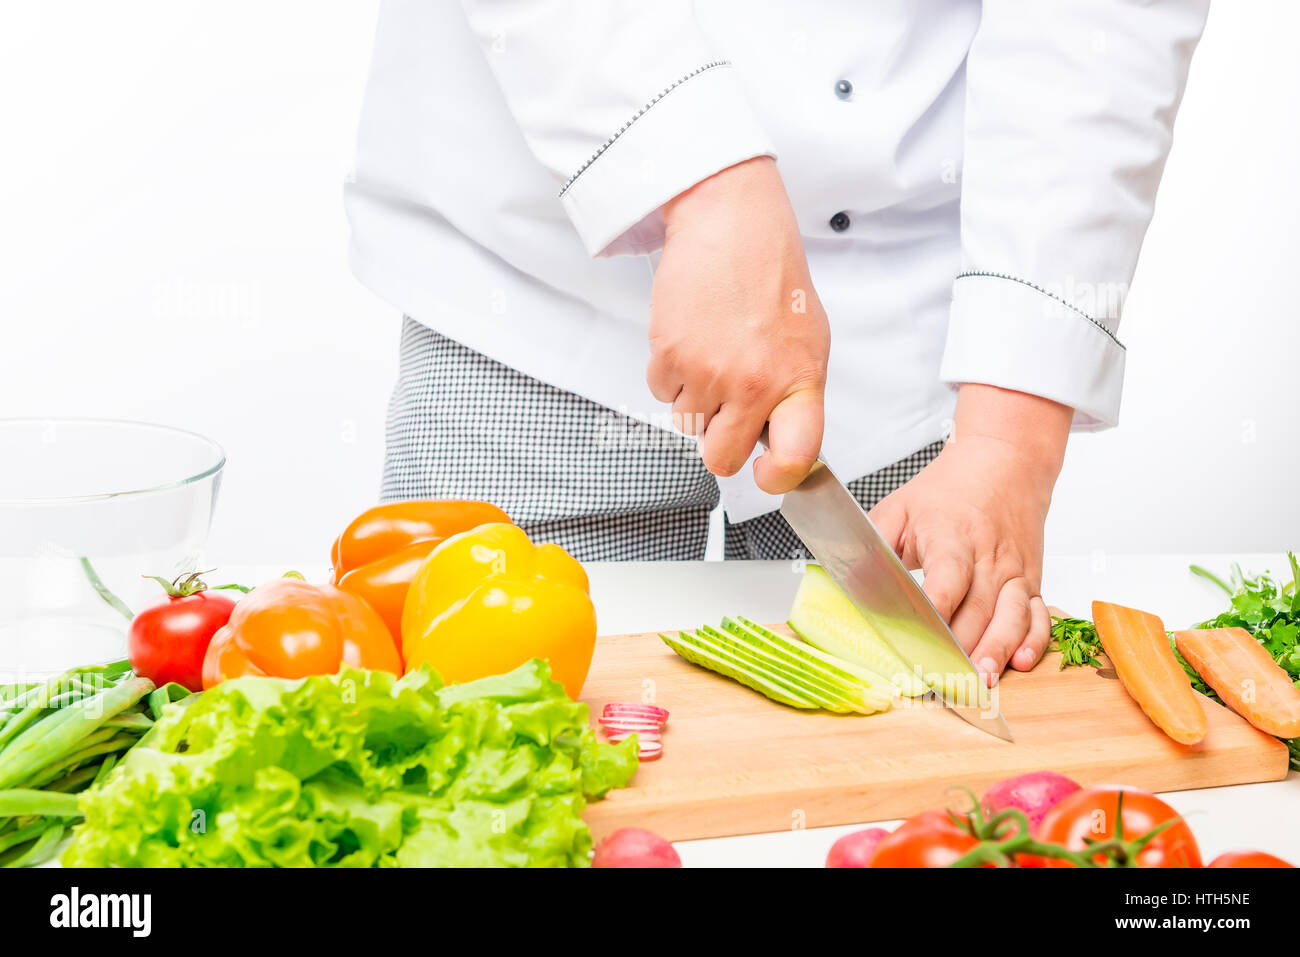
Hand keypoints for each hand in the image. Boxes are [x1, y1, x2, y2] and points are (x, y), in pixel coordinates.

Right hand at [648, 157, 828, 493]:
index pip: (796, 457)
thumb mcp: (806, 339)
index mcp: (799, 380)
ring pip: (687, 424)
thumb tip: (776, 435)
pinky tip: (690, 337)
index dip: (778, 477)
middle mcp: (755, 384)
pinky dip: (669, 372)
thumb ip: (791, 392)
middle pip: (723, 458)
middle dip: (719, 443)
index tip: (767, 472)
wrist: (730, 226)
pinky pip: (660, 392)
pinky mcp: (670, 356)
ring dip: (693, 398)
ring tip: (711, 352)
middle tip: (723, 412)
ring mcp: (710, 374)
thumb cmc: (770, 277)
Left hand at [868, 385, 1072, 683]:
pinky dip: (1035, 639)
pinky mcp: (1030, 580)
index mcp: (952, 537)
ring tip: (983, 680)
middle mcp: (988, 556)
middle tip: (945, 681)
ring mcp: (1014, 570)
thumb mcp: (899, 508)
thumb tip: (848, 578)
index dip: (936, 609)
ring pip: (1012, 615)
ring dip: (999, 650)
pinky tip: (1022, 660)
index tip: (921, 635)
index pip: (946, 578)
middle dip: (963, 648)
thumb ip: (872, 544)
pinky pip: (1039, 613)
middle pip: (978, 608)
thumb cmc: (948, 490)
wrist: (1006, 462)